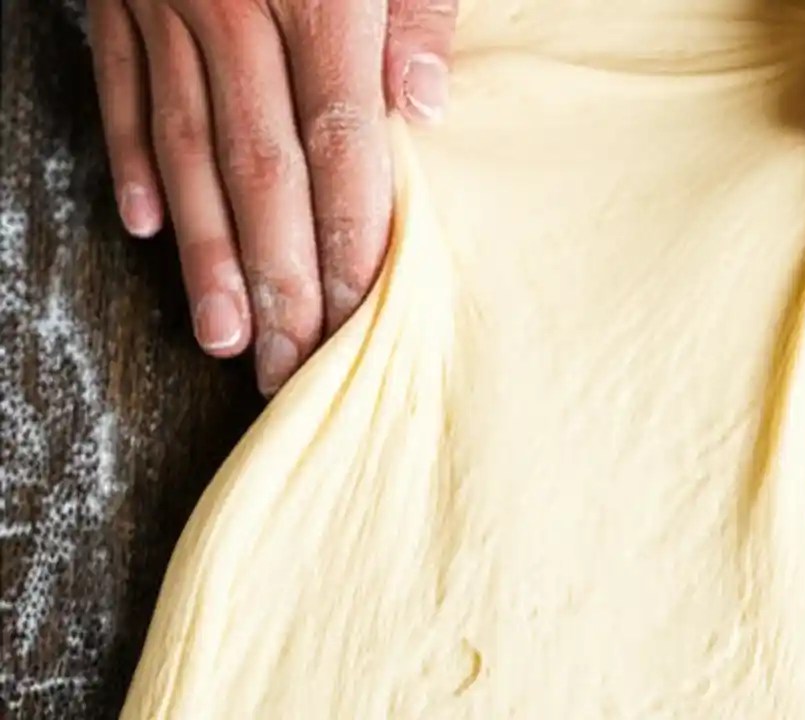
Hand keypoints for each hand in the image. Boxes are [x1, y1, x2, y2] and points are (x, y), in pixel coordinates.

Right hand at [88, 0, 458, 394]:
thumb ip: (418, 12)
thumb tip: (426, 105)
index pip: (342, 148)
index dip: (349, 241)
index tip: (357, 321)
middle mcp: (237, 11)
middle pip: (260, 172)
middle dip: (278, 281)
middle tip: (289, 363)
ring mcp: (169, 5)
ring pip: (186, 149)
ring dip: (205, 251)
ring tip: (224, 335)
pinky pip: (122, 91)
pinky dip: (132, 163)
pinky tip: (148, 230)